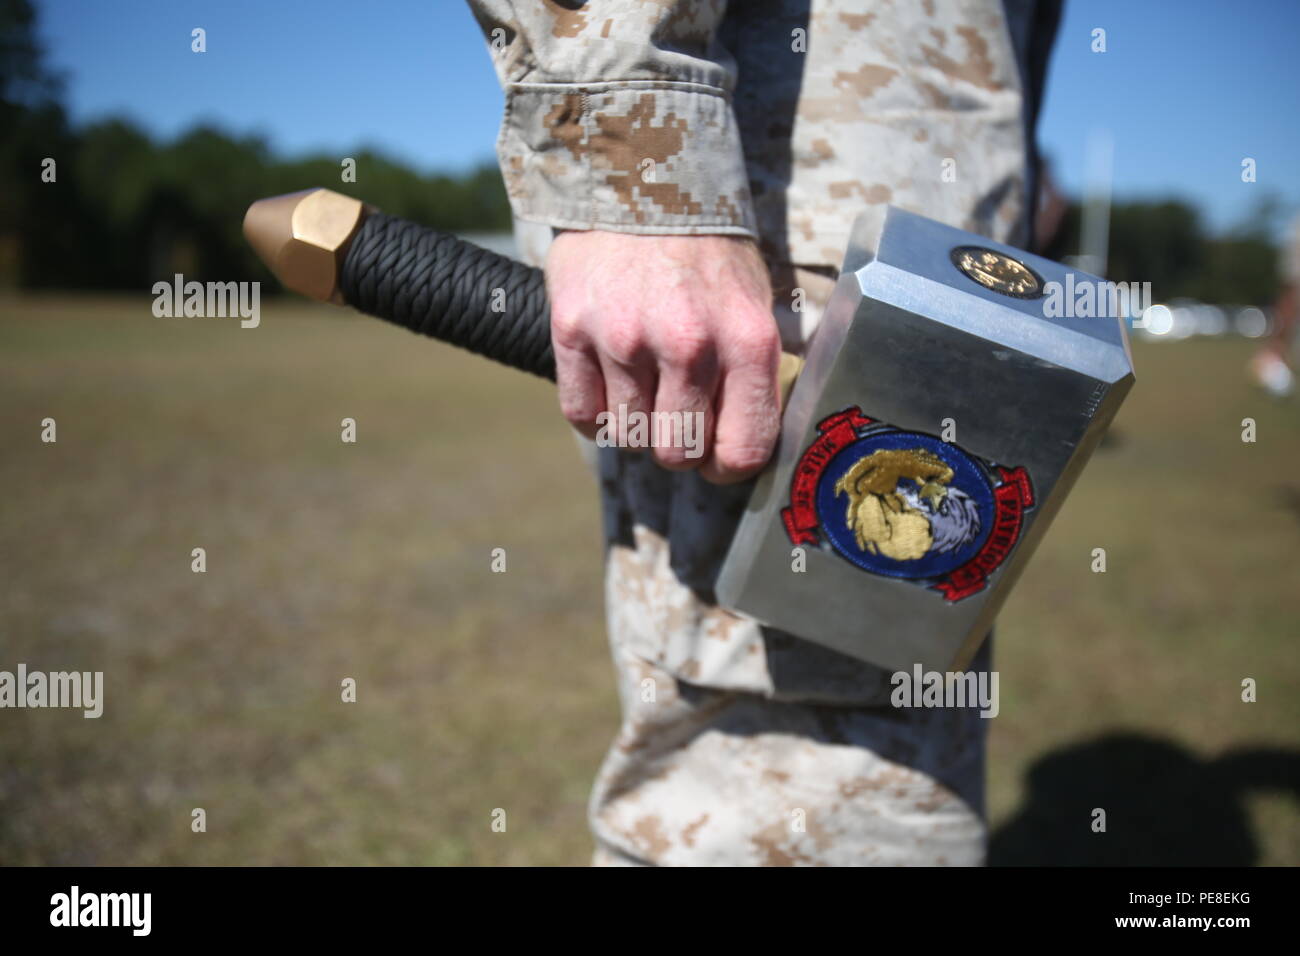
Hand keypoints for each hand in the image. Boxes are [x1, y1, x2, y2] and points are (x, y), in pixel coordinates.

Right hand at [545, 230, 779, 483]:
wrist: (644, 179)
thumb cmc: (706, 253)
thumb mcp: (753, 302)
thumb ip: (753, 372)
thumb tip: (748, 444)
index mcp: (745, 340)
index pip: (742, 451)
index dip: (727, 466)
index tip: (716, 454)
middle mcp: (688, 344)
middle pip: (677, 453)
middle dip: (677, 445)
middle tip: (674, 414)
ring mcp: (625, 337)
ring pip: (629, 436)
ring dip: (636, 423)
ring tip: (642, 384)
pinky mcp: (573, 329)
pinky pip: (582, 414)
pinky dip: (596, 413)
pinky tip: (609, 383)